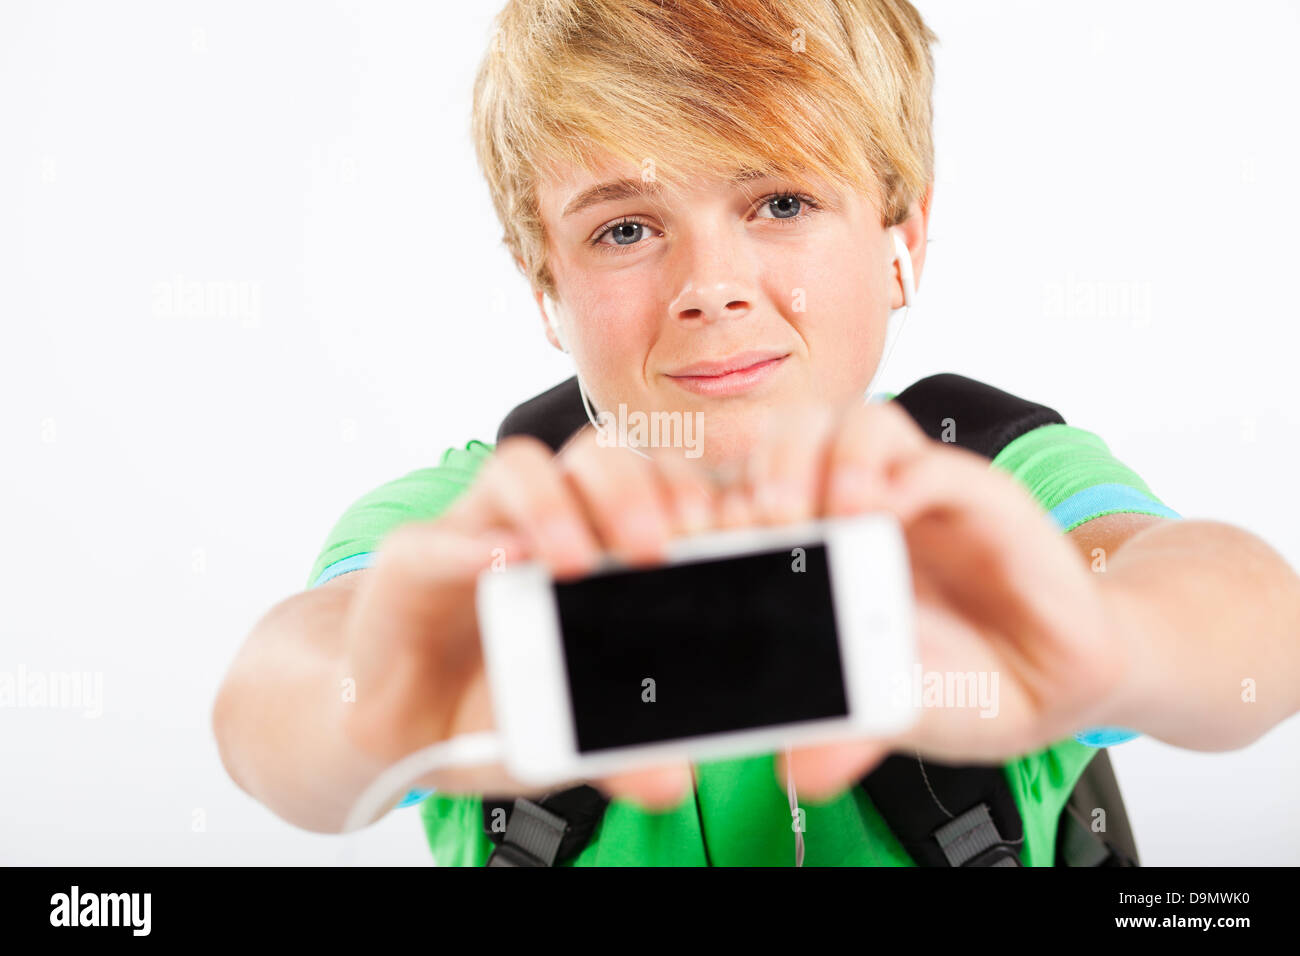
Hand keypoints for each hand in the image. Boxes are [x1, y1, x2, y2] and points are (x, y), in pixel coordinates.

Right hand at [338, 425, 719, 807]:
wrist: (405, 727)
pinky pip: (435, 536)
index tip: (721, 534)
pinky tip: (497, 566)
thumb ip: (621, 748)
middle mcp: (542, 524)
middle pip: (595, 458)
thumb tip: (673, 781)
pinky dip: (468, 547)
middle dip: (635, 492)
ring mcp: (477, 532)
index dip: (688, 494)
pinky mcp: (412, 559)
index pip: (652, 484)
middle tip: (656, 553)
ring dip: (556, 506)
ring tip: (578, 564)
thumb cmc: (497, 706)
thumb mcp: (569, 733)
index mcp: (599, 548)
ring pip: (521, 468)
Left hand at [732, 400, 1132, 800]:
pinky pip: (930, 458)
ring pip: (855, 423)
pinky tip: (884, 515)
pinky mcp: (977, 492)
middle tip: (758, 522)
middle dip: (765, 470)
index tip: (700, 541)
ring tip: (822, 516)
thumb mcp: (894, 709)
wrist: (1058, 681)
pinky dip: (899, 477)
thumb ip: (845, 724)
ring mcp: (916, 493)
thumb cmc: (961, 680)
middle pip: (793, 438)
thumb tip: (796, 767)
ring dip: (826, 459)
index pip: (752, 490)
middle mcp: (861, 506)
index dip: (719, 502)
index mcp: (820, 547)